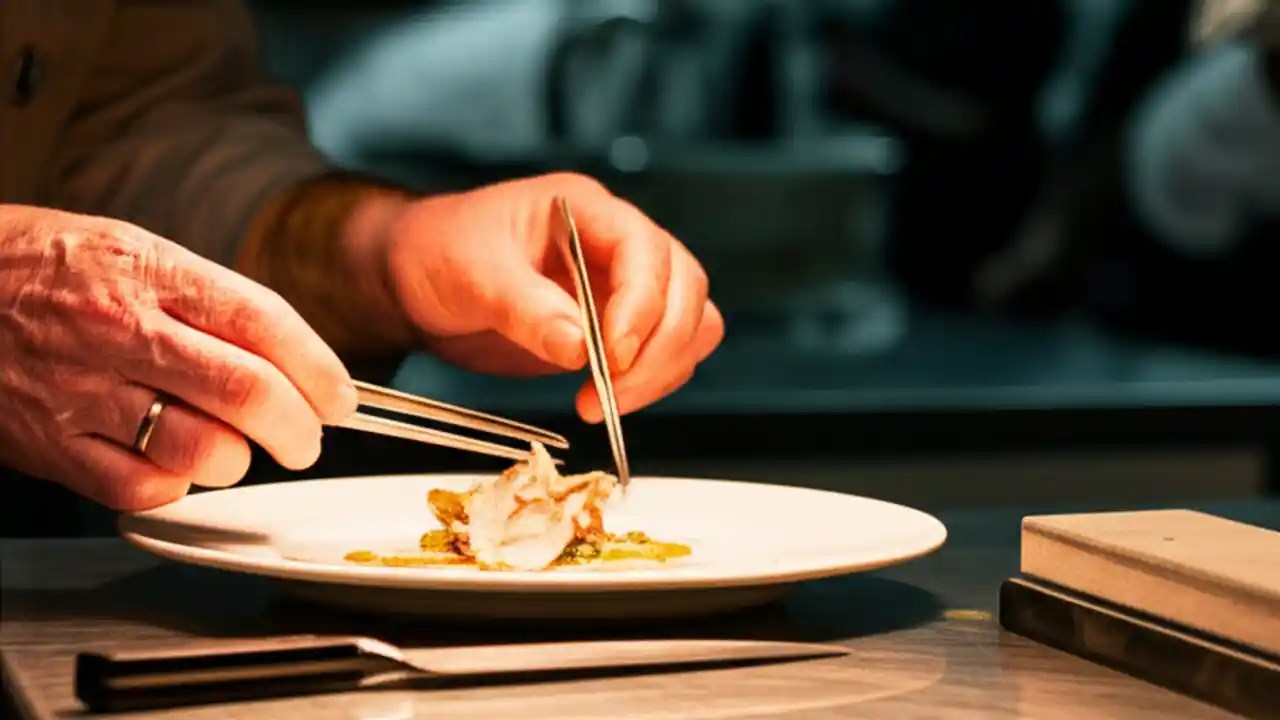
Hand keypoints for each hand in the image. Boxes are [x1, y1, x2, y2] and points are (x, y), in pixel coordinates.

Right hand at [0, 206, 356, 509]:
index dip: (320, 369)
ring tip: (234, 447)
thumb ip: (209, 298)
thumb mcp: (132, 250)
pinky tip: (174, 462)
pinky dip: (177, 485)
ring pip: (204, 451)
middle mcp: (121, 332)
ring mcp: (82, 392)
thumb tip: (290, 355)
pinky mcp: (50, 446)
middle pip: (248, 393)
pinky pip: (144, 488)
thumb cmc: (45, 267)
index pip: (264, 323)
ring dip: (239, 460)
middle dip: (299, 428)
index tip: (340, 398)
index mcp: (150, 273)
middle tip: (306, 438)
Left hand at [381, 173, 723, 421]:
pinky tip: (607, 401)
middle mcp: (617, 243)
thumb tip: (577, 348)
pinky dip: (653, 381)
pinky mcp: (619, 326)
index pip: (645, 250)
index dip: (640, 306)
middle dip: (657, 348)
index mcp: (585, 209)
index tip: (610, 357)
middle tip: (608, 393)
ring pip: (690, 321)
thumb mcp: (470, 273)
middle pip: (684, 289)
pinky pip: (667, 351)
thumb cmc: (438, 253)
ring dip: (664, 369)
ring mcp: (623, 285)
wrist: (417, 278)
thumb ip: (524, 307)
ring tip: (605, 404)